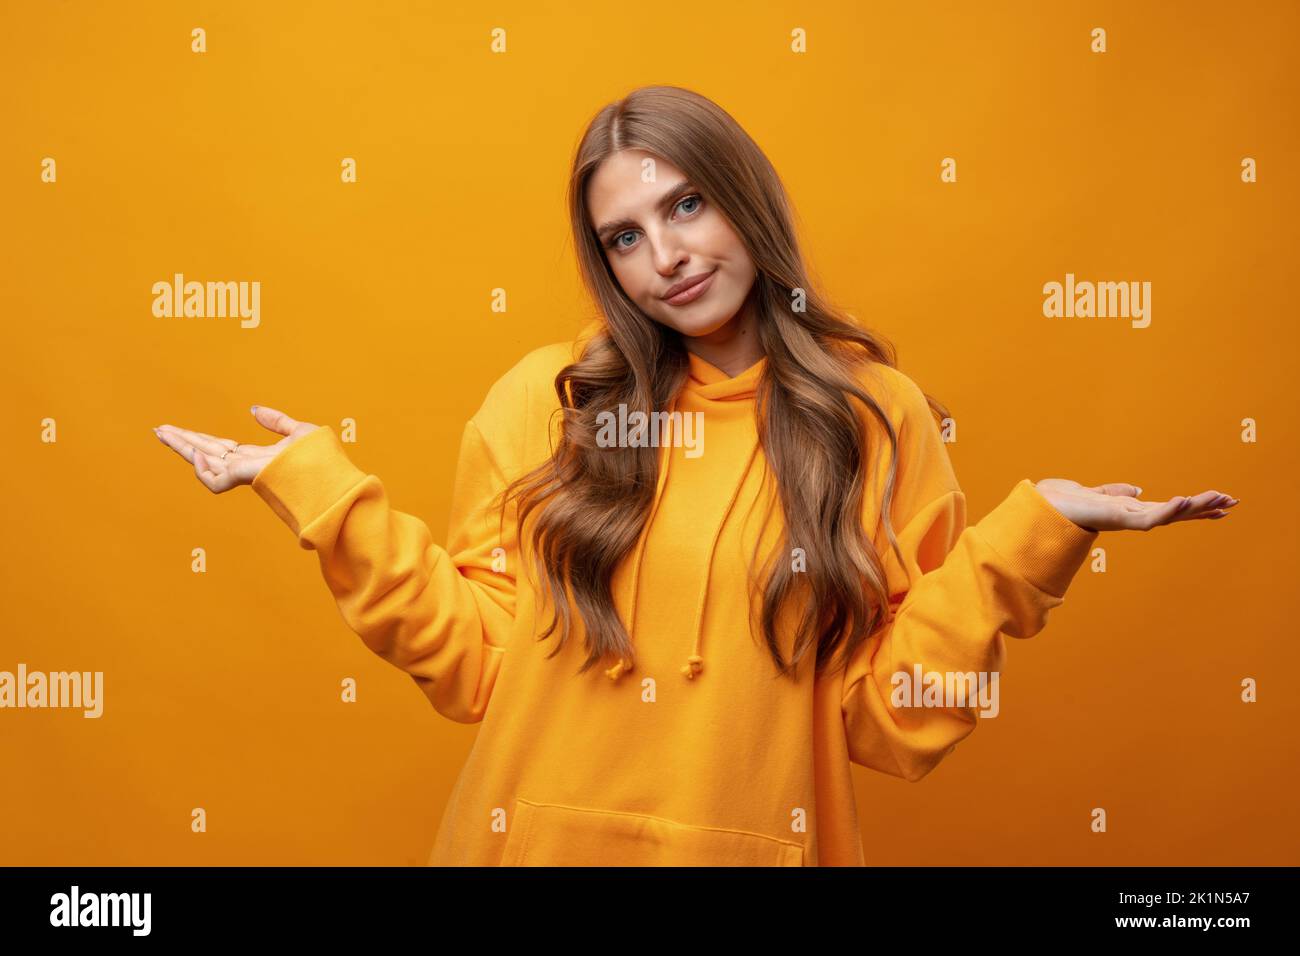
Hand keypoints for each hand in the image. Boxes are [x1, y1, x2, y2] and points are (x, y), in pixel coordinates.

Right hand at [153, 406, 319, 492]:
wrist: (329, 473)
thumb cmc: (320, 459)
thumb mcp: (296, 431)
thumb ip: (275, 421)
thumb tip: (254, 410)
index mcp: (254, 458)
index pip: (219, 448)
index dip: (199, 439)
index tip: (179, 430)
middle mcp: (245, 467)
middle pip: (205, 452)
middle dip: (182, 441)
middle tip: (159, 429)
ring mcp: (243, 474)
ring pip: (203, 462)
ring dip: (182, 447)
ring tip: (162, 432)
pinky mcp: (245, 479)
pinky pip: (215, 480)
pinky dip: (203, 468)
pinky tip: (198, 453)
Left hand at [1033, 479, 1238, 532]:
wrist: (1044, 506)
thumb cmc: (1068, 503)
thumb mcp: (1100, 494)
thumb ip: (1117, 492)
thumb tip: (1136, 490)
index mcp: (1132, 511)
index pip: (1171, 508)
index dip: (1195, 507)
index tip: (1221, 503)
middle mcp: (1133, 517)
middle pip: (1177, 513)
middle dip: (1204, 508)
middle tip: (1233, 502)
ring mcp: (1127, 519)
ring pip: (1168, 515)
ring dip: (1194, 507)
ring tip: (1220, 499)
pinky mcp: (1117, 520)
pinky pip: (1147, 517)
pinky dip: (1165, 510)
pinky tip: (1182, 500)